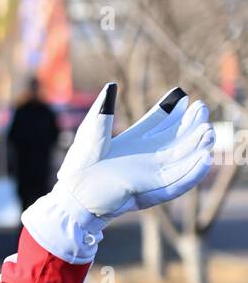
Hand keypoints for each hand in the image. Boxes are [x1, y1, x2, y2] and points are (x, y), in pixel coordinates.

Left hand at [56, 83, 214, 220]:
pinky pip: (176, 183)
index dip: (172, 110)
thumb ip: (103, 111)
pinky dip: (191, 173)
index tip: (184, 96)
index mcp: (134, 141)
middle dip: (191, 126)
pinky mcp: (149, 192)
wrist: (73, 196)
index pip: (158, 122)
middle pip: (176, 139)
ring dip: (197, 147)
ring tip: (209, 132)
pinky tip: (205, 159)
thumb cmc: (79, 166)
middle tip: (202, 109)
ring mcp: (150, 174)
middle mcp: (146, 157)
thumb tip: (111, 86)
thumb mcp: (91, 133)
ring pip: (181, 160)